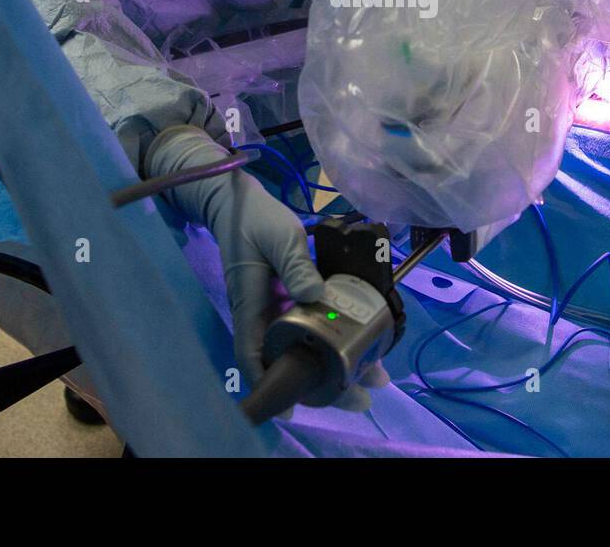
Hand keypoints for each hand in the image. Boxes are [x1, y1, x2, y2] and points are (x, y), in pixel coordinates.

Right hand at [144, 126, 386, 409]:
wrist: (238, 200)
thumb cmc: (253, 218)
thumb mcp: (278, 237)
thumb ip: (296, 265)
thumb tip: (318, 296)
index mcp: (251, 307)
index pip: (255, 357)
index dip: (272, 385)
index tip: (295, 409)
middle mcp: (262, 316)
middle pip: (285, 359)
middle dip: (320, 382)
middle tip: (359, 398)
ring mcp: (274, 308)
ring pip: (301, 345)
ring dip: (332, 360)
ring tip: (370, 375)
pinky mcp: (286, 297)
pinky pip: (308, 325)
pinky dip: (331, 335)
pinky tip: (358, 340)